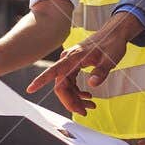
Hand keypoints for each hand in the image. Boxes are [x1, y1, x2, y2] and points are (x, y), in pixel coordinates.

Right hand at [26, 11, 140, 114]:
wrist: (114, 33)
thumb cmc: (112, 44)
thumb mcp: (110, 60)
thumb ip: (101, 72)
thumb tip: (92, 84)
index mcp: (74, 57)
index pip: (53, 72)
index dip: (40, 81)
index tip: (30, 89)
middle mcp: (68, 59)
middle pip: (61, 85)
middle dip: (70, 101)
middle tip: (84, 112)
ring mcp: (71, 62)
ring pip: (66, 86)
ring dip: (75, 98)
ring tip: (90, 106)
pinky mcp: (75, 65)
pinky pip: (71, 82)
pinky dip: (78, 92)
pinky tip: (87, 96)